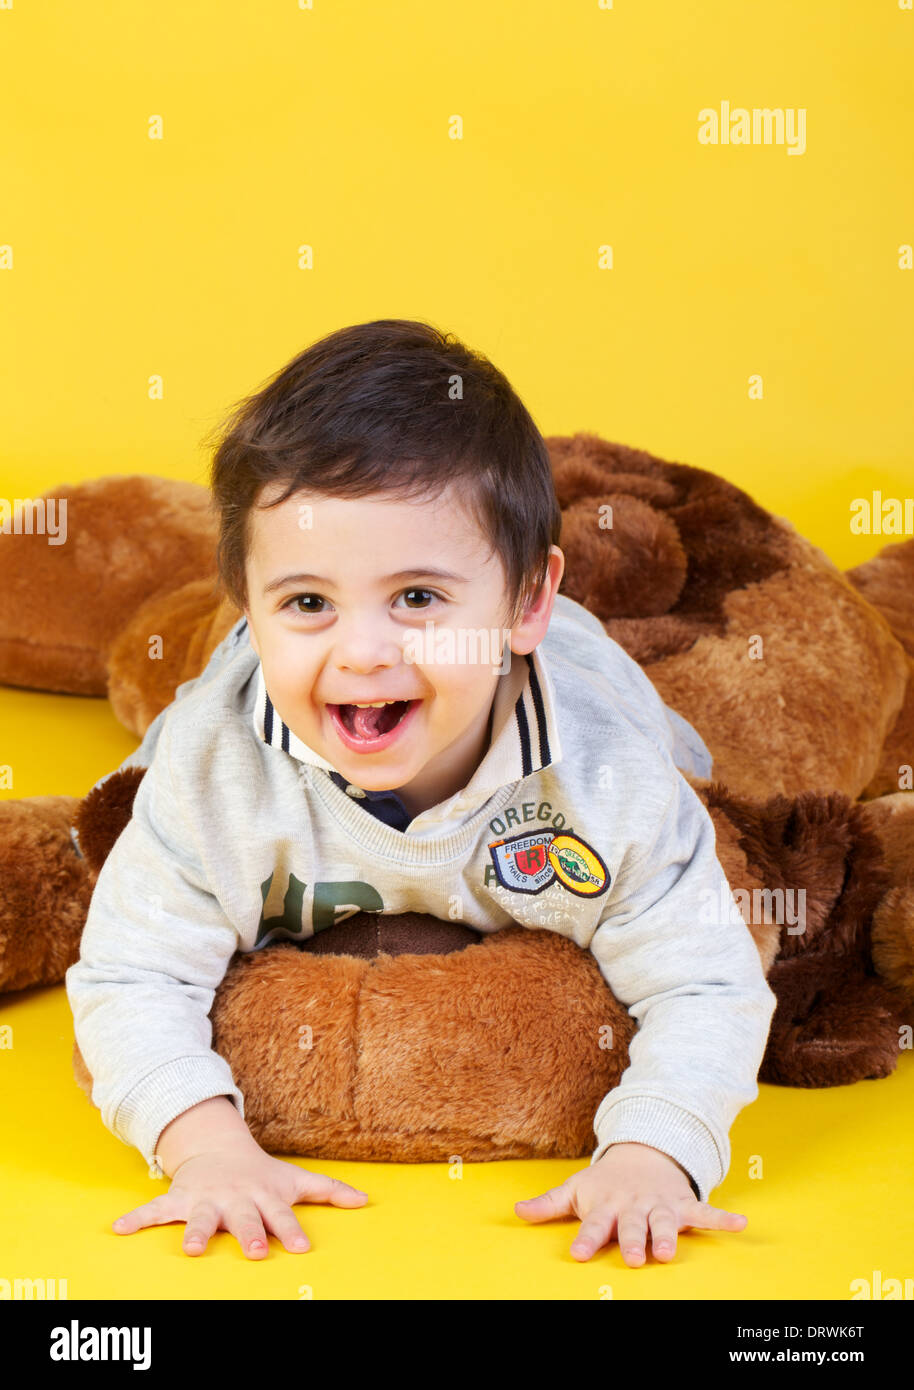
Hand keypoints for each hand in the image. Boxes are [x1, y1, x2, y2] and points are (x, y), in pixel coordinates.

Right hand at [112, 1135, 368, 1258]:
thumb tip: (366, 1201)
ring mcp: (206, 1198)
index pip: (281, 1216)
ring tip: (189, 1252)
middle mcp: (236, 1199)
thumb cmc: (261, 1175)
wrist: (219, 1148)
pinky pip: (156, 1210)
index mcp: (264, 1196)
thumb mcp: (293, 1180)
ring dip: (194, 1233)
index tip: (299, 1249)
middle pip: (244, 1220)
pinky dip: (137, 1219)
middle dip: (249, 1235)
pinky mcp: (180, 1199)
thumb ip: (328, 1191)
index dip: (291, 1231)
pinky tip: (118, 1229)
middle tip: (255, 1254)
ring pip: (199, 1219)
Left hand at [514, 1141, 746, 1264]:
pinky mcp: (682, 1203)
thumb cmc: (605, 1182)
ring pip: (664, 1221)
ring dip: (668, 1235)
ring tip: (669, 1251)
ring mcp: (659, 1204)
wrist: (643, 1152)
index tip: (578, 1253)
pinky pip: (704, 1210)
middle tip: (635, 1258)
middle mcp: (634, 1206)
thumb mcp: (577, 1189)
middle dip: (634, 1240)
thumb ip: (549, 1204)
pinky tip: (740, 1224)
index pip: (594, 1224)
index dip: (586, 1238)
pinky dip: (722, 1218)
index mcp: (606, 1205)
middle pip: (632, 1225)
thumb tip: (515, 1212)